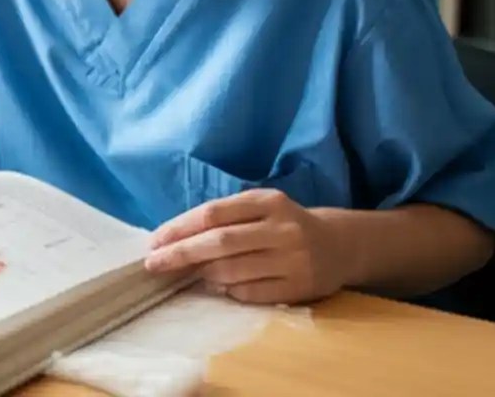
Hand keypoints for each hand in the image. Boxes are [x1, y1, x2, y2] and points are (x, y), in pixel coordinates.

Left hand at [144, 189, 348, 304]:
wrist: (340, 245)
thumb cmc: (283, 225)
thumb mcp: (258, 209)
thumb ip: (222, 219)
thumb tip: (171, 241)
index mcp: (266, 201)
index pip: (213, 213)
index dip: (180, 228)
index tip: (155, 242)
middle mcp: (282, 228)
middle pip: (220, 242)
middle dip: (181, 254)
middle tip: (154, 264)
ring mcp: (294, 259)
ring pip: (233, 270)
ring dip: (203, 274)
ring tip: (186, 275)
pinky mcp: (300, 286)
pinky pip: (252, 292)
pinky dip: (228, 290)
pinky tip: (218, 286)